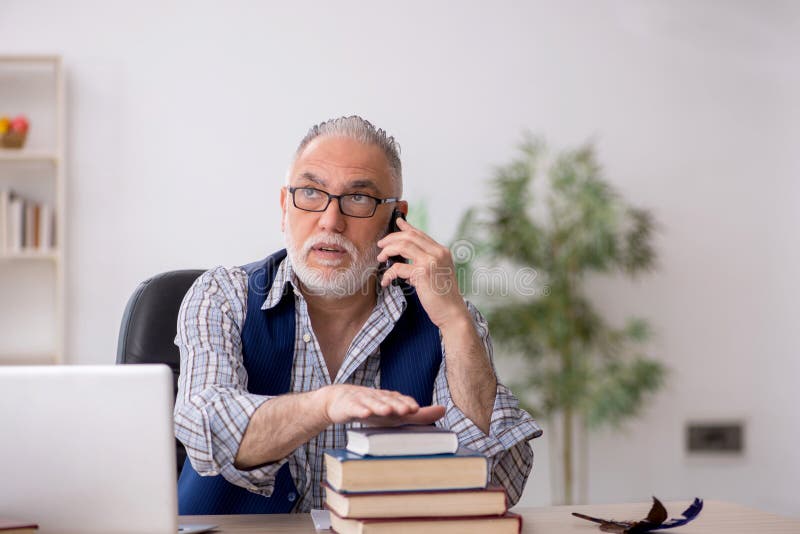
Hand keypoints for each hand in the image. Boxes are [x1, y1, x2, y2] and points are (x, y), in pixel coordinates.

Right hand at [320, 384, 444, 425]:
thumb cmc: (374, 409)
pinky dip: (359, 409)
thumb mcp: (395, 415)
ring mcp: (362, 400)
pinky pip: (354, 407)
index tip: (416, 408)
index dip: (407, 403)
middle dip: (397, 405)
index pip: (400, 400)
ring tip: (387, 411)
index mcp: (390, 399)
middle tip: (408, 410)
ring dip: (380, 406)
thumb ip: (419, 415)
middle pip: (388, 400)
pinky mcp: (348, 406)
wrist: (340, 401)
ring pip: (372, 402)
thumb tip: (444, 410)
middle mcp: (377, 397)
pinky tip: (364, 413)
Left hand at [377, 217, 470, 328]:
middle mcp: (438, 253)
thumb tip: (406, 257)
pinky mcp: (422, 273)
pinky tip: (386, 280)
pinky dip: (388, 273)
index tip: (397, 222)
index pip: (420, 234)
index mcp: (442, 251)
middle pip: (409, 236)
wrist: (452, 312)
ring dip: (388, 251)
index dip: (406, 227)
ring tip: (381, 258)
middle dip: (392, 238)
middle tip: (381, 245)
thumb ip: (425, 262)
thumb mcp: (437, 273)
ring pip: (403, 246)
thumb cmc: (443, 296)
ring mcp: (431, 262)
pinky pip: (398, 267)